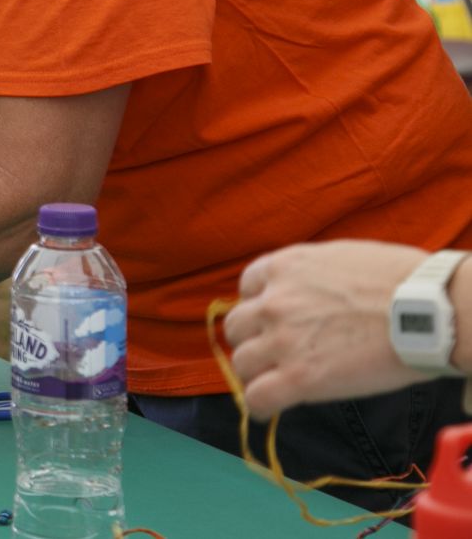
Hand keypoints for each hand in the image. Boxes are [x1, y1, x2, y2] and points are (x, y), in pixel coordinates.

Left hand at [224, 240, 433, 418]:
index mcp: (285, 267)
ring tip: (275, 382)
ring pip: (241, 364)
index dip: (259, 306)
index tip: (274, 320)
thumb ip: (312, 275)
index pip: (247, 287)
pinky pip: (256, 398)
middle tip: (276, 353)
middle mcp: (274, 301)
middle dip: (253, 340)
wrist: (431, 311)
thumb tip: (310, 292)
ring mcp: (282, 340)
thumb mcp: (343, 258)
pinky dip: (259, 406)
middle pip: (237, 327)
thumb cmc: (404, 283)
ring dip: (255, 374)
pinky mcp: (298, 377)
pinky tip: (270, 409)